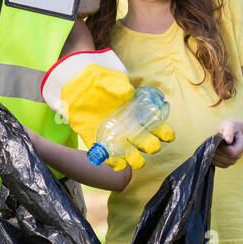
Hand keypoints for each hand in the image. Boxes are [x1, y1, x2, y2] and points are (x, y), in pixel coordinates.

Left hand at [41, 52, 175, 170]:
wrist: (76, 87)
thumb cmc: (98, 81)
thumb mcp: (107, 79)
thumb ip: (118, 85)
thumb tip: (128, 92)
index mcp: (138, 113)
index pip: (157, 126)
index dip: (165, 132)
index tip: (167, 136)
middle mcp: (130, 128)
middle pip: (147, 143)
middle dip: (151, 146)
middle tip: (151, 146)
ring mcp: (116, 138)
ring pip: (131, 154)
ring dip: (135, 160)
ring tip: (135, 160)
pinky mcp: (100, 143)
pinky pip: (110, 158)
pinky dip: (114, 163)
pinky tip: (118, 164)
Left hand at [213, 120, 242, 167]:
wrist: (229, 132)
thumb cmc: (229, 128)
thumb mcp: (229, 125)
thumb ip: (229, 131)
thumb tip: (228, 141)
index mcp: (241, 146)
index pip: (231, 152)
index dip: (223, 148)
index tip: (219, 139)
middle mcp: (238, 155)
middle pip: (225, 158)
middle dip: (216, 150)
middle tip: (214, 141)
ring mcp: (232, 161)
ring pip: (220, 162)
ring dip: (213, 154)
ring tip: (213, 145)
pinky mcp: (225, 164)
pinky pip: (217, 164)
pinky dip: (212, 158)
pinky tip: (212, 150)